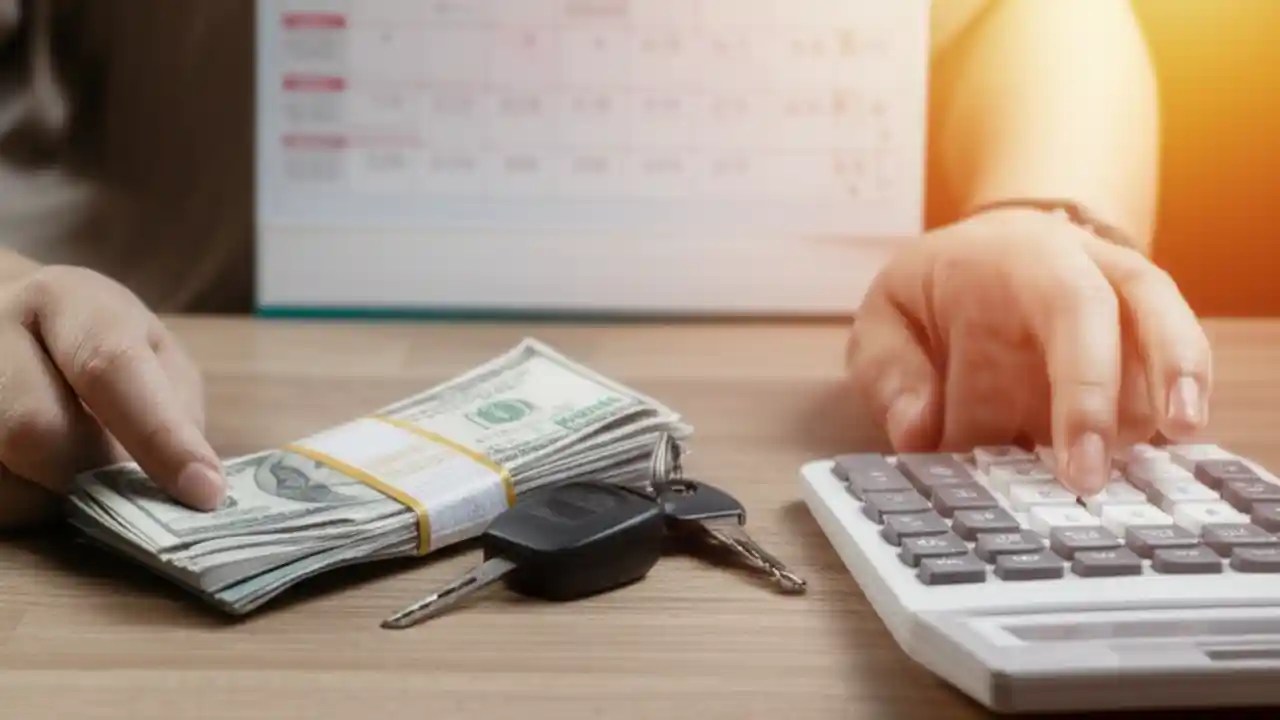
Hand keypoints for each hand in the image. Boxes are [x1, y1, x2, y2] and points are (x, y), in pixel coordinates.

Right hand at [0, 265, 224, 529]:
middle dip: (91, 478)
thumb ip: (170, 411)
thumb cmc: (94, 345)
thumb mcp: (150, 355)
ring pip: (0, 479)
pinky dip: (17, 504)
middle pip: (34, 432)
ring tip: (66, 468)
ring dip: (49, 498)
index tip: (203, 490)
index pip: (110, 368)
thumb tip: (182, 487)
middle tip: (119, 484)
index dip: (160, 437)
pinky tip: (27, 476)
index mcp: (65, 300)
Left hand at [846, 208, 1210, 495]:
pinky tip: (1130, 489)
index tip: (1076, 464)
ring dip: (1136, 438)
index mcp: (1032, 258)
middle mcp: (1098, 276)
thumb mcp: (888, 313)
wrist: (994, 248)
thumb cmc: (937, 288)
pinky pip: (1159, 398)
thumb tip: (916, 431)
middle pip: (1150, 326)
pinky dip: (1144, 442)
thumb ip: (890, 368)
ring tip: (1113, 500)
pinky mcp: (1143, 355)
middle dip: (1129, 412)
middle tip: (1101, 486)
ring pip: (1161, 372)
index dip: (1086, 389)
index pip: (1076, 309)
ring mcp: (1132, 313)